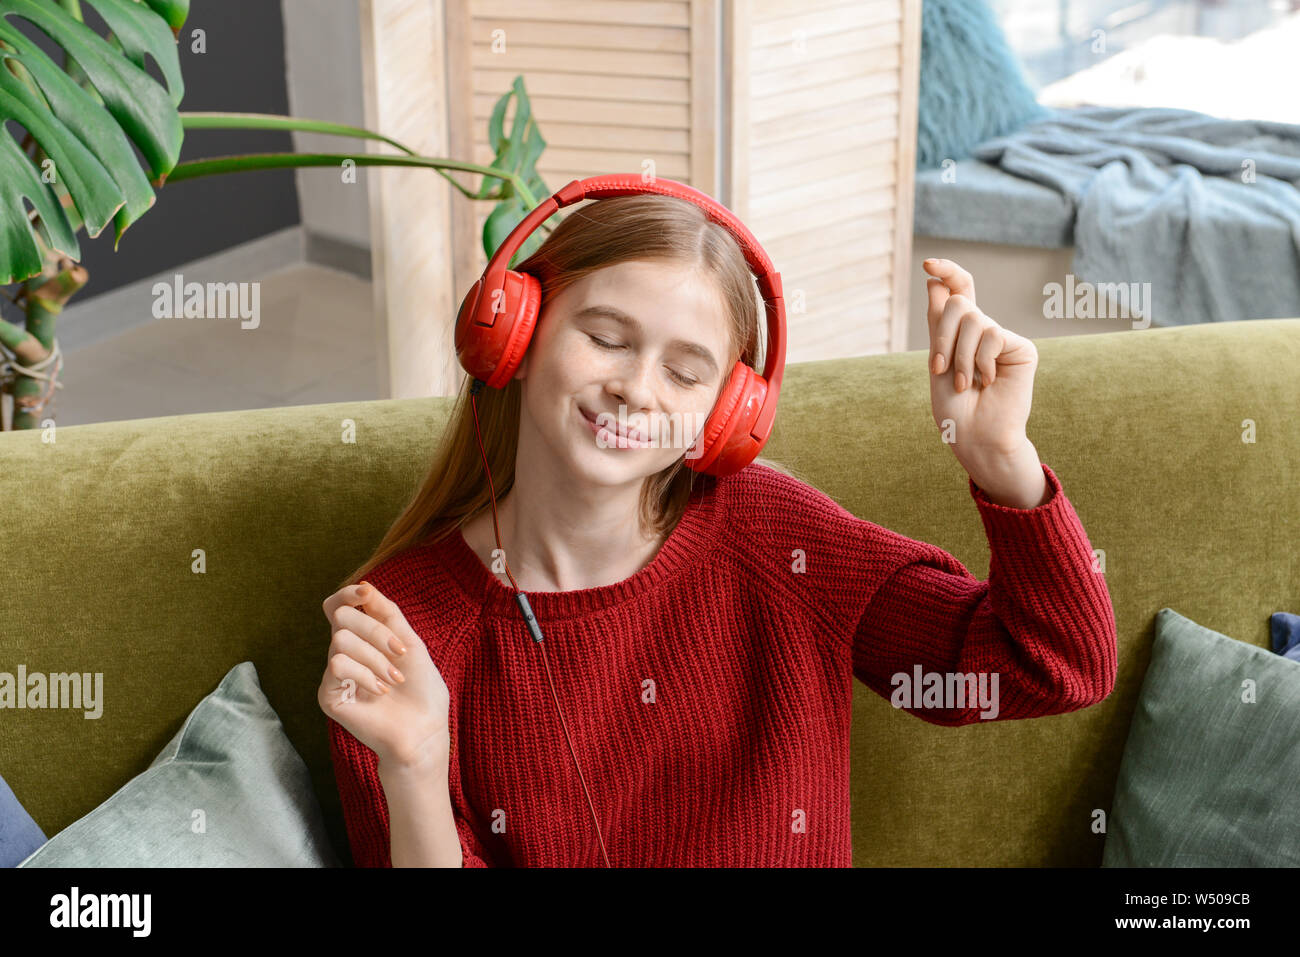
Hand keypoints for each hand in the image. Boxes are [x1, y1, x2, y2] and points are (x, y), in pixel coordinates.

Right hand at [318, 581, 449, 768]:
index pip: (337, 607)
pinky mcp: (328, 695)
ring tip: (394, 679)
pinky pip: (337, 666)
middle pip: (340, 617)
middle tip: (400, 653)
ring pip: (340, 641)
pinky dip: (364, 674)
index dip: (346, 595)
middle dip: (376, 630)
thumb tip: (364, 585)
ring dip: (375, 657)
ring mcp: (334, 675)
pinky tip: (380, 690)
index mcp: (361, 639)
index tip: (365, 594)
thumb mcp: (409, 642)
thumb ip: (386, 614)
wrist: (424, 728)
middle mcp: (343, 653)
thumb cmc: (421, 688)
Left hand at [923, 258, 1037, 463]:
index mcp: (960, 333)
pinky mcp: (1021, 348)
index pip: (957, 292)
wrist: (976, 435)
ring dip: (960, 356)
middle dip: (942, 336)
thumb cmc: (954, 407)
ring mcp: (1002, 338)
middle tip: (940, 369)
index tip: (928, 264)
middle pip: (957, 303)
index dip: (947, 273)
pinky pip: (993, 334)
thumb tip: (933, 282)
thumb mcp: (937, 361)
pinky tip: (989, 381)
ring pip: (972, 320)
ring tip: (967, 384)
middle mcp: (983, 330)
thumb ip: (937, 323)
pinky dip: (982, 361)